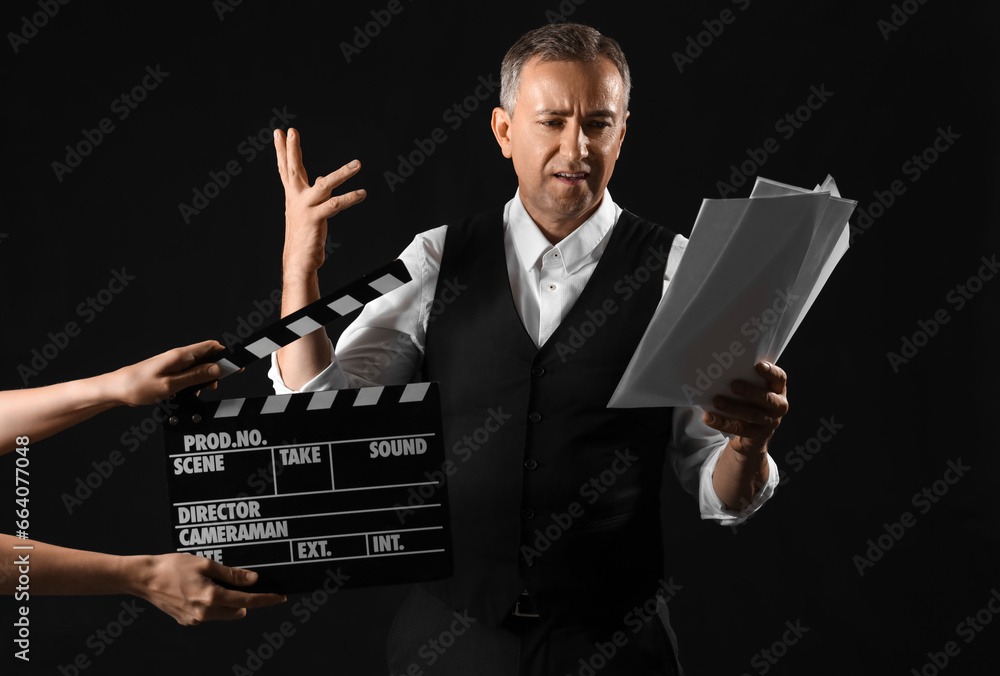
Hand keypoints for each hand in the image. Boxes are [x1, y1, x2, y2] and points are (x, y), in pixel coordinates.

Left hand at [104, 340, 224, 406]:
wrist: (115, 389)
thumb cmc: (137, 386)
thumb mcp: (171, 385)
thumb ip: (196, 377)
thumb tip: (218, 369)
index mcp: (180, 355)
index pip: (212, 347)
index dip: (227, 355)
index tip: (236, 367)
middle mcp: (178, 356)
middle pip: (208, 357)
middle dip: (216, 371)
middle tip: (213, 386)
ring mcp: (173, 363)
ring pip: (199, 367)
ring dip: (203, 379)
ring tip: (197, 392)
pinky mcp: (169, 371)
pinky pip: (188, 374)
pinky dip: (192, 384)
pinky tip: (186, 394)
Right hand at [128, 553, 285, 625]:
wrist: (144, 578)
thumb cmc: (173, 567)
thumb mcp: (206, 564)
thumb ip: (231, 574)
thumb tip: (253, 580)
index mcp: (211, 597)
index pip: (247, 601)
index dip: (266, 599)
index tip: (281, 597)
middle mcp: (204, 613)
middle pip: (238, 609)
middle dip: (244, 598)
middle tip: (241, 580)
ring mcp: (195, 620)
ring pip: (224, 613)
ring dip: (228, 601)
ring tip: (214, 581)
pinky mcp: (187, 621)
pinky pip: (209, 614)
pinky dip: (213, 603)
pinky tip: (201, 588)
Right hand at [274, 127, 366, 274]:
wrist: (299, 260)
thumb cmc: (305, 236)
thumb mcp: (308, 210)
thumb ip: (313, 193)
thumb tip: (318, 179)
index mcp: (294, 195)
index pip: (287, 168)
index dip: (283, 150)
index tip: (280, 133)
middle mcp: (296, 199)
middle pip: (293, 169)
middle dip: (292, 149)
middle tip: (292, 131)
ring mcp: (305, 208)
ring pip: (325, 185)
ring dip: (343, 173)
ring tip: (358, 164)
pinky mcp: (316, 219)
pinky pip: (336, 205)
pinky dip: (351, 198)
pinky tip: (362, 193)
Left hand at [704, 361, 788, 455]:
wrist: (751, 435)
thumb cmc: (749, 403)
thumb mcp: (751, 390)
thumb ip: (744, 380)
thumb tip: (720, 369)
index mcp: (777, 389)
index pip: (779, 378)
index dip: (771, 372)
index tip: (759, 365)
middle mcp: (778, 405)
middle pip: (767, 398)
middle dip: (750, 391)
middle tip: (734, 385)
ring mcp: (770, 422)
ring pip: (752, 415)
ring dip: (733, 407)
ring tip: (717, 401)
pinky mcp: (758, 435)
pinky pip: (739, 429)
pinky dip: (722, 423)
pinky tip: (709, 417)